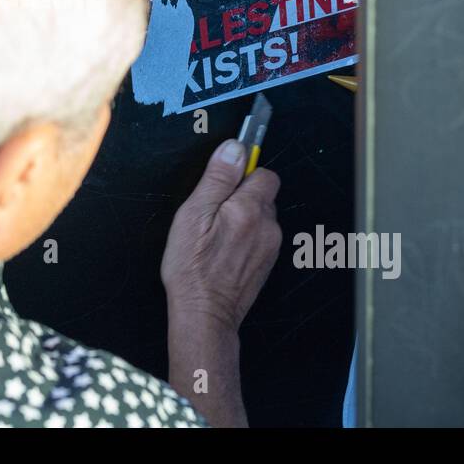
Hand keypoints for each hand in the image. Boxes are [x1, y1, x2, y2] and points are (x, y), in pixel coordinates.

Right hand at [161, 139, 282, 330]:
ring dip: (242, 218)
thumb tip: (234, 149)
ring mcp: (270, 247)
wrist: (204, 315)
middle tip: (211, 213)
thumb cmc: (193, 268)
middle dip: (240, 197)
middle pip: (263, 195)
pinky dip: (244, 238)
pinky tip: (222, 251)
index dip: (242, 173)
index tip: (223, 182)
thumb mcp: (193, 215)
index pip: (263, 172)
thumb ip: (217, 179)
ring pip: (260, 217)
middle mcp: (268, 226)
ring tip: (214, 236)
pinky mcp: (266, 263)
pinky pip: (259, 238)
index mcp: (250, 209)